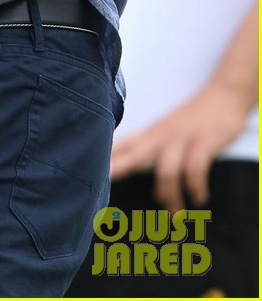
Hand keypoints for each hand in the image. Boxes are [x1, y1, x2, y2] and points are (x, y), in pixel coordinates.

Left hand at [110, 79, 252, 211]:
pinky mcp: (204, 141)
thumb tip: (135, 171)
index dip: (108, 159)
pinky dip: (195, 186)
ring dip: (170, 195)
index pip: (124, 145)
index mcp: (152, 133)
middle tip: (106, 187)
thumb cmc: (193, 118)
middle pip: (136, 154)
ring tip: (175, 215)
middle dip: (121, 169)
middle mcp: (163, 135)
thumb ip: (152, 147)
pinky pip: (195, 168)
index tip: (87, 169)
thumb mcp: (168, 129)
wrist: (223, 95)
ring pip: (167, 169)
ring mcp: (182, 138)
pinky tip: (199, 198)